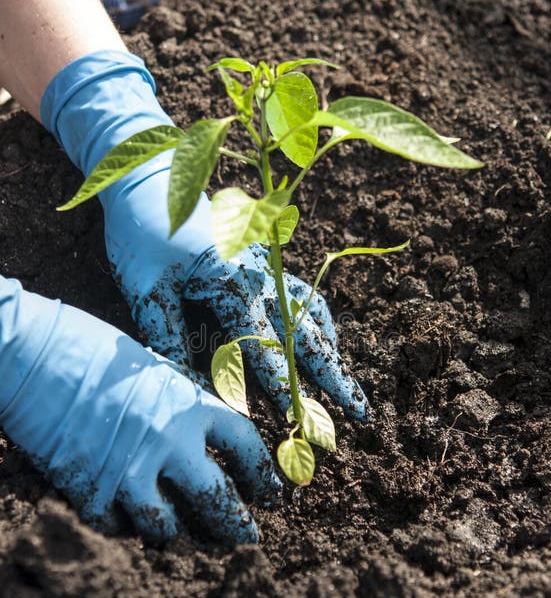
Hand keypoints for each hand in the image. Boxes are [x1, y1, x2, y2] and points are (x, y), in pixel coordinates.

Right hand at [0, 277, 280, 543]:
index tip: (270, 491)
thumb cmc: (92, 350)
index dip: (262, 473)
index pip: (245, 445)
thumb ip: (181, 405)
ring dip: (174, 534)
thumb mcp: (153, 368)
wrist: (33, 355)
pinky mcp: (91, 492)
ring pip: (167, 528)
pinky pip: (117, 527)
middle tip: (247, 540)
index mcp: (191, 405)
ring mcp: (130, 472)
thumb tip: (202, 435)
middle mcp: (170, 443)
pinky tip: (122, 521)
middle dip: (237, 526)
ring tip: (179, 538)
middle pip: (218, 500)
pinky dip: (122, 527)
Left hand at [41, 50, 368, 418]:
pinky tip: (324, 337)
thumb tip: (189, 389)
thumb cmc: (142, 233)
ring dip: (332, 352)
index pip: (262, 349)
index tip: (300, 423)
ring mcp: (268, 263)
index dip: (280, 390)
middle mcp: (260, 275)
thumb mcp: (145, 289)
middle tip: (360, 412)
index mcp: (231, 284)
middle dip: (332, 377)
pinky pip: (303, 293)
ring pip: (311, 314)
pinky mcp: (265, 256)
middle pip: (305, 336)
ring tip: (348, 386)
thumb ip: (168, 339)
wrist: (149, 174)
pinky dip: (319, 320)